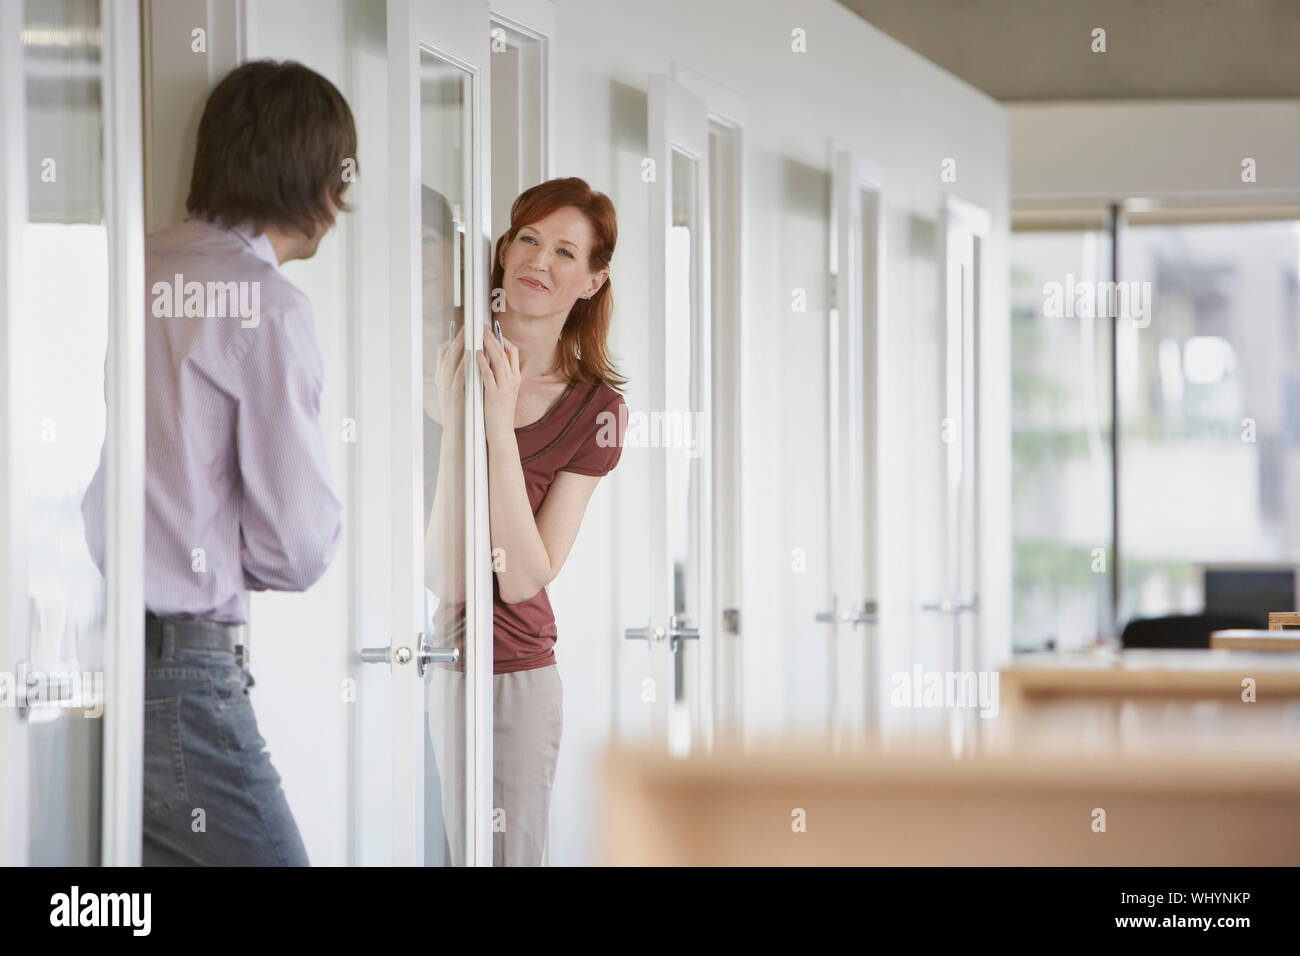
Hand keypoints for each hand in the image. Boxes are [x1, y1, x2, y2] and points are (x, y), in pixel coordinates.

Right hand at [429, 324, 465, 425]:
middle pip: (446, 356)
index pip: (443, 355)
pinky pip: (458, 379)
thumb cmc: (459, 411)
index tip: (461, 330)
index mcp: (442, 379)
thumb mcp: (455, 390)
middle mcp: (441, 382)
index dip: (451, 341)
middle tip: (465, 328)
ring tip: (467, 337)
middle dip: (456, 340)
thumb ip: (458, 375)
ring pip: (451, 365)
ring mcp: (447, 389)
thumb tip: (465, 360)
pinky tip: (469, 359)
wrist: (456, 434)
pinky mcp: (454, 397)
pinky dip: (463, 367)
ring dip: (458, 350)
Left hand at [477, 324, 519, 439]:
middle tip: (484, 327)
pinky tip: (477, 354)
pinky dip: (483, 362)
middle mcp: (513, 379)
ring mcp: (505, 386)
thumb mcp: (506, 390)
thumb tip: (491, 359)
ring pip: (499, 360)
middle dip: (494, 337)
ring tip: (480, 334)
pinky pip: (489, 374)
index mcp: (516, 377)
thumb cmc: (501, 411)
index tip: (493, 331)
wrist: (501, 430)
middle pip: (505, 352)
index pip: (513, 352)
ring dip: (489, 345)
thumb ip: (502, 375)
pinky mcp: (494, 394)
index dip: (503, 339)